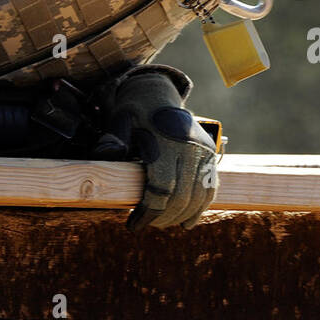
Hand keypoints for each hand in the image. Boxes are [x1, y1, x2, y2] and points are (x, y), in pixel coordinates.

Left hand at [91, 67, 217, 229]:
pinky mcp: (211, 155)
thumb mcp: (119, 120)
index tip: (133, 225)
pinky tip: (187, 223)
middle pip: (181, 196)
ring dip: (180, 216)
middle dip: (163, 217)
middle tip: (146, 225)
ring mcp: (205, 152)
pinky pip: (210, 189)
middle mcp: (190, 147)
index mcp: (167, 141)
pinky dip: (200, 208)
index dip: (148, 212)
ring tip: (162, 223)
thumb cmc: (134, 112)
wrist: (159, 94)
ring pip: (198, 196)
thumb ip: (113, 138)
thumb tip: (108, 153)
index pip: (162, 188)